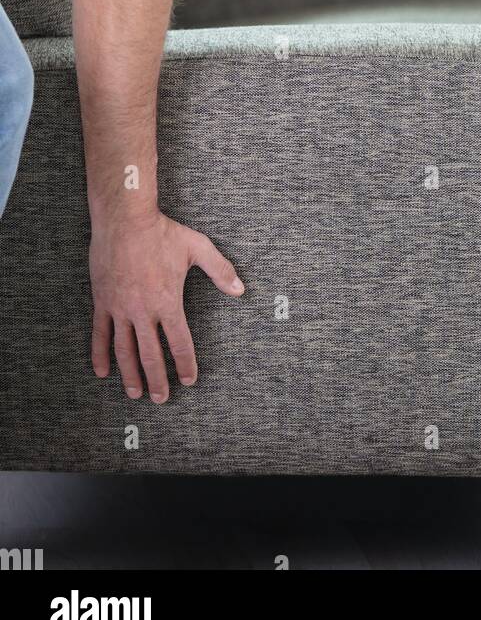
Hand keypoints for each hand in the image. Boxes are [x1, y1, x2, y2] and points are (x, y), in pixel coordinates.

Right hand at [89, 207, 244, 401]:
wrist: (124, 220)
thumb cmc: (162, 232)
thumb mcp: (197, 248)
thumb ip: (220, 270)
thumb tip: (240, 289)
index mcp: (168, 301)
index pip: (179, 342)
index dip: (185, 364)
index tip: (189, 380)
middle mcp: (144, 311)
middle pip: (150, 354)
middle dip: (157, 379)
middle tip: (161, 399)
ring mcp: (120, 308)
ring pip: (124, 350)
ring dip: (130, 374)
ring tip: (135, 393)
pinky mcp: (102, 302)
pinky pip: (100, 334)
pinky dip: (100, 355)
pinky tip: (103, 372)